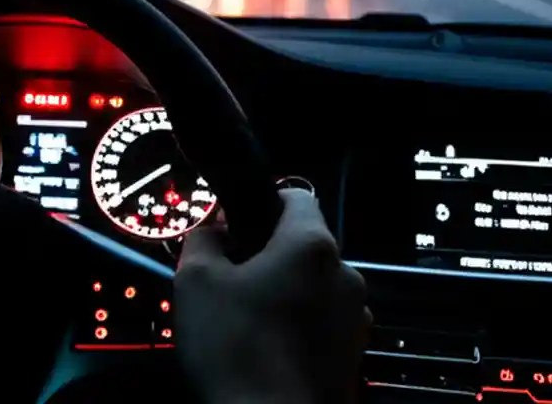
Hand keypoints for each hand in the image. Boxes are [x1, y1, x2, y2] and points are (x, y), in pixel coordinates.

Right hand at [176, 189, 370, 403]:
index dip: (262, 203)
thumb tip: (216, 232)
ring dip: (286, 294)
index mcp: (311, 244)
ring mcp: (356, 318)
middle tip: (231, 282)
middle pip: (305, 246)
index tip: (235, 227)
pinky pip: (323, 324)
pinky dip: (300, 327)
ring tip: (247, 322)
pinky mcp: (354, 354)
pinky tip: (269, 350)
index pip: (296, 195)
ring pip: (314, 288)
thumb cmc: (235, 346)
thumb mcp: (195, 281)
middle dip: (269, 256)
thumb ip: (204, 240)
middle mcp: (346, 274)